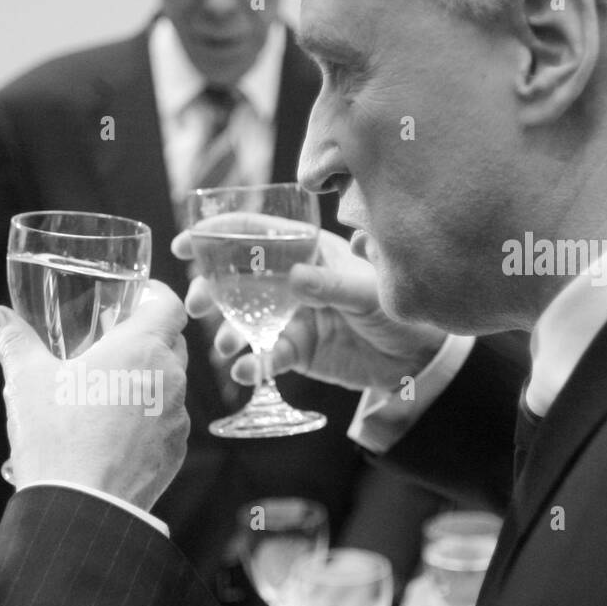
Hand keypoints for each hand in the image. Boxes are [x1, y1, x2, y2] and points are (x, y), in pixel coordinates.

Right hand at [0, 279, 189, 510]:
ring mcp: (176, 420)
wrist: (79, 507)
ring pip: (171, 386)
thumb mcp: (26, 381)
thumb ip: (14, 341)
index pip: (170, 305)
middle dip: (149, 338)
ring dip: (148, 382)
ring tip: (109, 391)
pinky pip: (167, 425)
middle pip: (173, 344)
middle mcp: (169, 380)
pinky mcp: (174, 454)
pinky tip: (115, 431)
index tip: (137, 298)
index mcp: (141, 349)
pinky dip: (148, 420)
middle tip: (114, 343)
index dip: (156, 296)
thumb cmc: (56, 437)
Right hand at [172, 227, 447, 392]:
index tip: (186, 244)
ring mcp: (291, 317)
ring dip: (229, 331)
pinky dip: (254, 365)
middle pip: (239, 279)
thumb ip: (332, 285)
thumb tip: (294, 278)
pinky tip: (248, 372)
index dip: (219, 234)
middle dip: (212, 290)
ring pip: (246, 320)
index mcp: (308, 251)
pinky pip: (267, 357)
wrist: (419, 360)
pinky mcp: (297, 351)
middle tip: (197, 305)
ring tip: (227, 346)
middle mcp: (292, 281)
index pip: (257, 233)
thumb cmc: (400, 308)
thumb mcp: (370, 292)